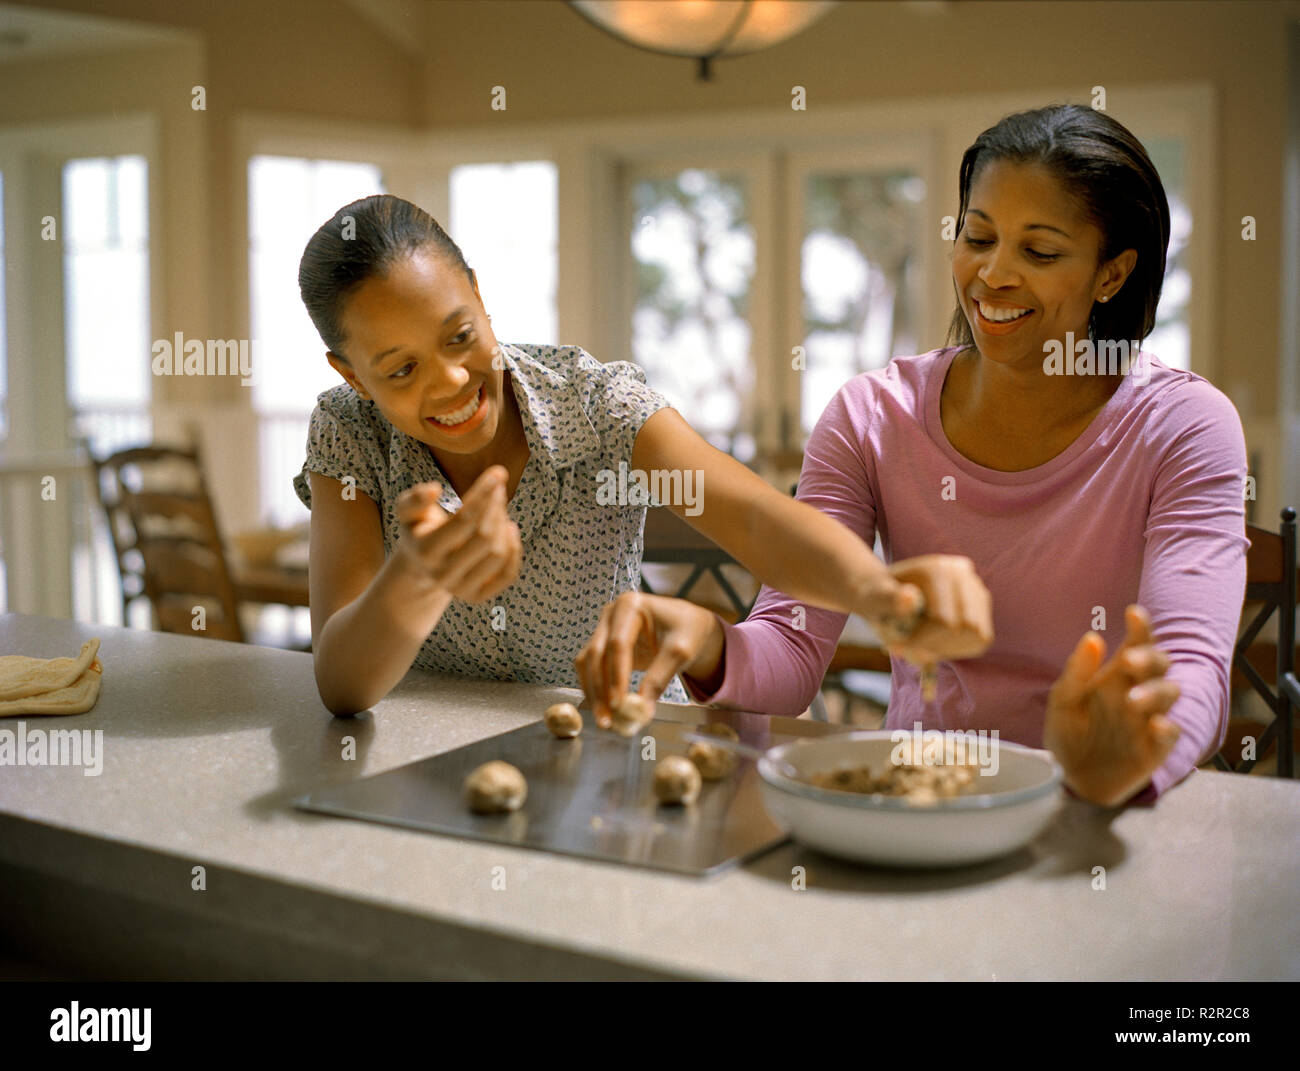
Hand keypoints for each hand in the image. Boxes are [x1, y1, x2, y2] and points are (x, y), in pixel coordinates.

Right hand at [393, 466, 521, 602]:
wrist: (421, 566)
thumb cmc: (419, 529)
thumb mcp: (407, 511)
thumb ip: (415, 498)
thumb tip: (435, 489)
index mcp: (425, 550)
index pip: (464, 519)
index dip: (484, 494)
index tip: (498, 474)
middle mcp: (442, 574)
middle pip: (484, 536)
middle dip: (496, 507)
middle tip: (499, 489)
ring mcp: (461, 589)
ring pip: (498, 553)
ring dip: (505, 524)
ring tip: (499, 509)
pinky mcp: (477, 597)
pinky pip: (508, 574)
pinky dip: (515, 549)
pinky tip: (510, 529)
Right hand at [573, 591, 723, 726]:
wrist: (687, 627)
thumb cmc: (688, 631)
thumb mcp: (680, 652)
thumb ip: (659, 678)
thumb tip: (641, 711)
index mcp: (631, 605)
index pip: (619, 644)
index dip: (617, 676)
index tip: (620, 705)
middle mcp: (611, 614)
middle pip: (597, 654)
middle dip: (600, 689)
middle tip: (607, 720)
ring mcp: (604, 628)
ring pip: (587, 663)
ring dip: (593, 692)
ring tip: (605, 720)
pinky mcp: (602, 644)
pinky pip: (590, 668)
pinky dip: (594, 688)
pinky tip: (603, 709)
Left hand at [871, 555, 992, 667]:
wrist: (888, 592)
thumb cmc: (879, 596)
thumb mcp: (875, 597)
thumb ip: (889, 599)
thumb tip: (910, 599)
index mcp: (938, 568)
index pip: (944, 620)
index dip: (921, 642)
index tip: (896, 649)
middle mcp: (962, 572)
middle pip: (966, 627)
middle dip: (936, 647)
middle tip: (909, 651)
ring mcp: (975, 586)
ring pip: (978, 634)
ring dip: (948, 649)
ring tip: (921, 646)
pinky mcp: (981, 604)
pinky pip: (981, 637)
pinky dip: (958, 648)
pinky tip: (935, 643)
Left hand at [1043, 605, 1181, 805]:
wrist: (1071, 778)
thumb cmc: (1069, 732)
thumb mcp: (1063, 701)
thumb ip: (1077, 672)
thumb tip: (1092, 637)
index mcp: (1116, 676)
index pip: (1136, 644)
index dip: (1140, 627)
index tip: (1133, 613)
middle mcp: (1138, 691)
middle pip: (1160, 664)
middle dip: (1150, 658)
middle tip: (1129, 660)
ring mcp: (1149, 719)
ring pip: (1170, 693)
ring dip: (1155, 691)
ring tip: (1131, 700)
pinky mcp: (1155, 748)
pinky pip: (1171, 733)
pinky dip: (1166, 727)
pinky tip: (1154, 725)